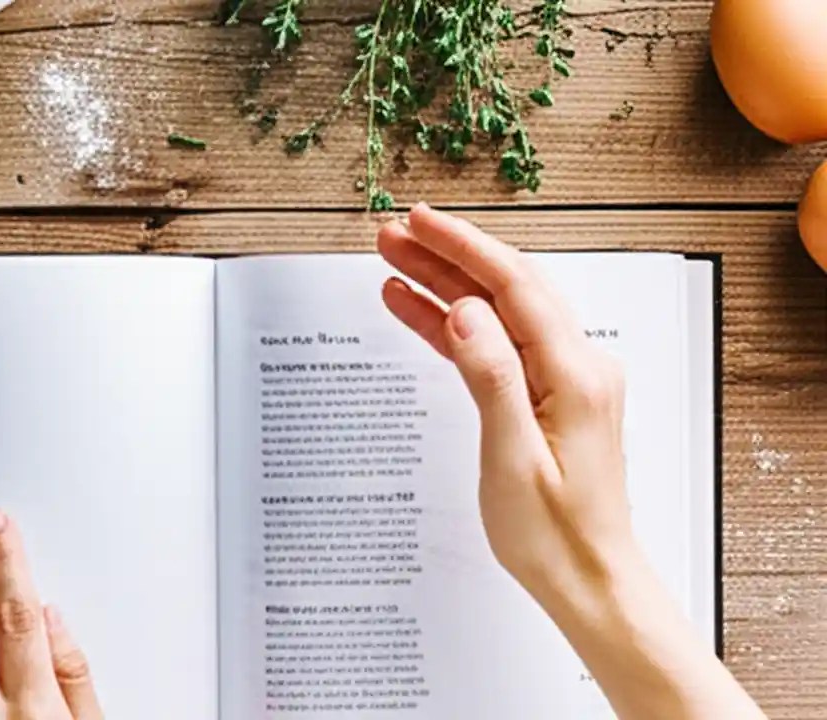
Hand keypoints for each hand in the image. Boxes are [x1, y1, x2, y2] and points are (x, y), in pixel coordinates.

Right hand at [377, 204, 764, 719]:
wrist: (589, 579)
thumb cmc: (555, 534)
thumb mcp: (512, 458)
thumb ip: (491, 376)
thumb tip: (467, 311)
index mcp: (575, 375)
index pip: (514, 286)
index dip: (463, 246)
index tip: (420, 222)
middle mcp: (576, 366)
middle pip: (505, 288)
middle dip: (448, 254)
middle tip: (394, 232)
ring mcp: (562, 380)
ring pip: (497, 312)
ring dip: (446, 285)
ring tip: (394, 261)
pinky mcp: (547, 397)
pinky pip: (494, 346)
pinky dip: (454, 326)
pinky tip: (417, 310)